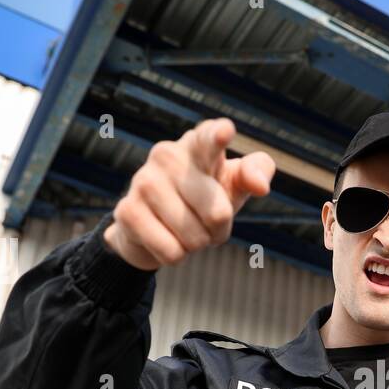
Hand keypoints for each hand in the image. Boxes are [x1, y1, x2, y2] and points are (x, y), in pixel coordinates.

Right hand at [104, 117, 275, 270]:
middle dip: (219, 229)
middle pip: (217, 214)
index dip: (217, 137)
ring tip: (185, 228)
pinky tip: (165, 239)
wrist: (155, 225)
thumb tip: (261, 186)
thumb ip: (255, 173)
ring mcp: (143, 181)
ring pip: (194, 237)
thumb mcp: (233, 183)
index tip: (225, 132)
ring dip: (197, 243)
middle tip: (207, 222)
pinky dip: (176, 255)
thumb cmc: (205, 197)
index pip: (209, 138)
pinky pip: (171, 252)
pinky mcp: (127, 211)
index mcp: (197, 145)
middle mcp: (167, 155)